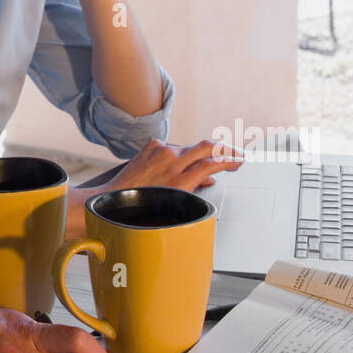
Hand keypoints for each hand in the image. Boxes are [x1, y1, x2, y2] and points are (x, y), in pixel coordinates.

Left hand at [107, 138, 243, 193]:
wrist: (114, 198)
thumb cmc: (144, 207)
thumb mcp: (175, 202)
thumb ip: (195, 188)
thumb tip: (209, 179)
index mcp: (180, 180)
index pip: (212, 163)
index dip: (229, 160)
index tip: (239, 160)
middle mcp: (171, 162)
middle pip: (206, 146)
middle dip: (224, 148)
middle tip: (234, 152)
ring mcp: (160, 151)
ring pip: (188, 147)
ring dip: (197, 154)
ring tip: (205, 162)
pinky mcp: (151, 145)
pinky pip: (172, 147)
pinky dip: (178, 154)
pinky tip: (176, 163)